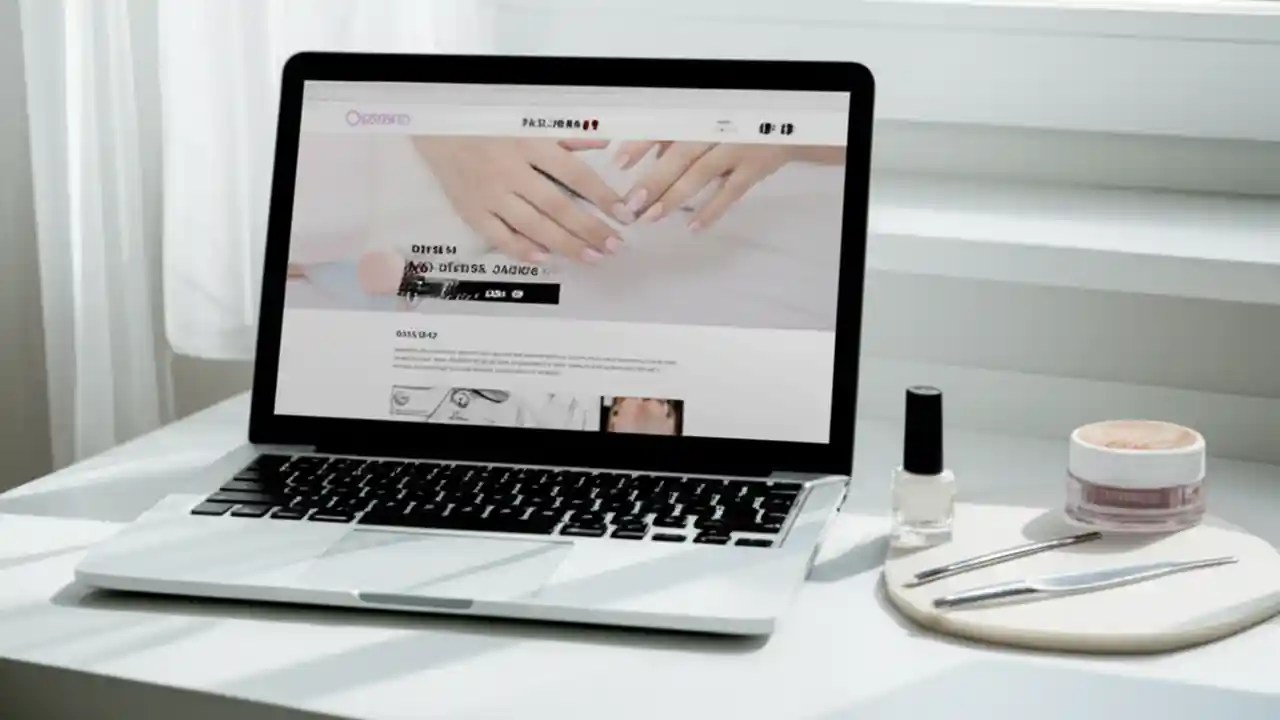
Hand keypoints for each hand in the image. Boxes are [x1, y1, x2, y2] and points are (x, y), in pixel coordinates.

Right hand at [414, 137, 628, 263]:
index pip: (574, 174)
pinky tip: (546, 259)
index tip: (623, 214)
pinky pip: (499, 236)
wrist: (436, 128)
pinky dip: (522, 250)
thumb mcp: (528, 122)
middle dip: (589, 228)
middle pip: (557, 205)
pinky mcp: (471, 210)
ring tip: (591, 257)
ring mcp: (489, 193)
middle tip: (613, 245)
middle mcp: (510, 170)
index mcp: (528, 143)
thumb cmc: (489, 125)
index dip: (602, 196)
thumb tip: (605, 144)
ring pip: (533, 225)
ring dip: (565, 244)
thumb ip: (567, 135)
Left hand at [614, 141, 843, 230]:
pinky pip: (731, 192)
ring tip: (652, 217)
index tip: (619, 163)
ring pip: (701, 174)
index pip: (666, 127)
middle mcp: (717, 127)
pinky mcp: (755, 168)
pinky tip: (693, 227)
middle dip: (654, 180)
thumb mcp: (708, 121)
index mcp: (701, 114)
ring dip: (675, 197)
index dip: (641, 144)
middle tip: (632, 204)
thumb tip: (649, 154)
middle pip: (680, 154)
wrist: (787, 124)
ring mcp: (738, 147)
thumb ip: (680, 135)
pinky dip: (712, 210)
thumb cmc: (737, 122)